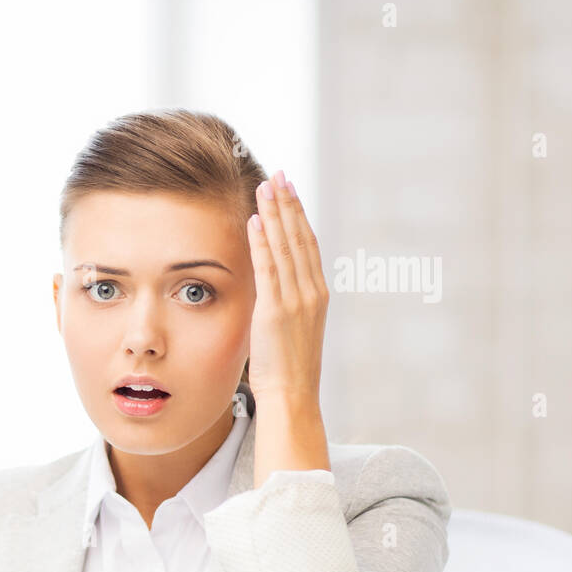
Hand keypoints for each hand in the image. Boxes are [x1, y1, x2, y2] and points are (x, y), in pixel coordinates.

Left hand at [245, 170, 327, 403]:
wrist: (293, 395)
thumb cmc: (288, 369)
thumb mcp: (292, 329)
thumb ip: (285, 303)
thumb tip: (271, 288)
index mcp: (317, 294)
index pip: (308, 245)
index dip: (298, 215)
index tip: (289, 191)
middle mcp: (312, 292)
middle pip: (299, 238)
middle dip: (288, 204)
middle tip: (278, 175)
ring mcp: (296, 301)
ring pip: (285, 247)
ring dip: (274, 214)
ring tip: (265, 187)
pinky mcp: (276, 311)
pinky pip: (269, 268)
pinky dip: (262, 241)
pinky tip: (254, 220)